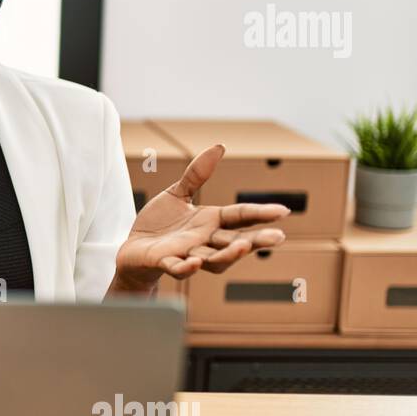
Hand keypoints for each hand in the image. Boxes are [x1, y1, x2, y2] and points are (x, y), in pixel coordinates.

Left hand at [112, 144, 288, 291]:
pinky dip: (186, 267)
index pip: (240, 217)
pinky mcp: (165, 262)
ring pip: (213, 260)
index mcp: (210, 222)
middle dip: (256, 241)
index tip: (283, 211)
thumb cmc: (159, 225)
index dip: (261, 214)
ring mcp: (186, 254)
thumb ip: (196, 175)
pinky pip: (178, 268)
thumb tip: (219, 147)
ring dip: (228, 255)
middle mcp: (204, 240)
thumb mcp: (177, 194)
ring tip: (242, 247)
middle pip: (234, 242)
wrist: (133, 248)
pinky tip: (194, 263)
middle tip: (277, 238)